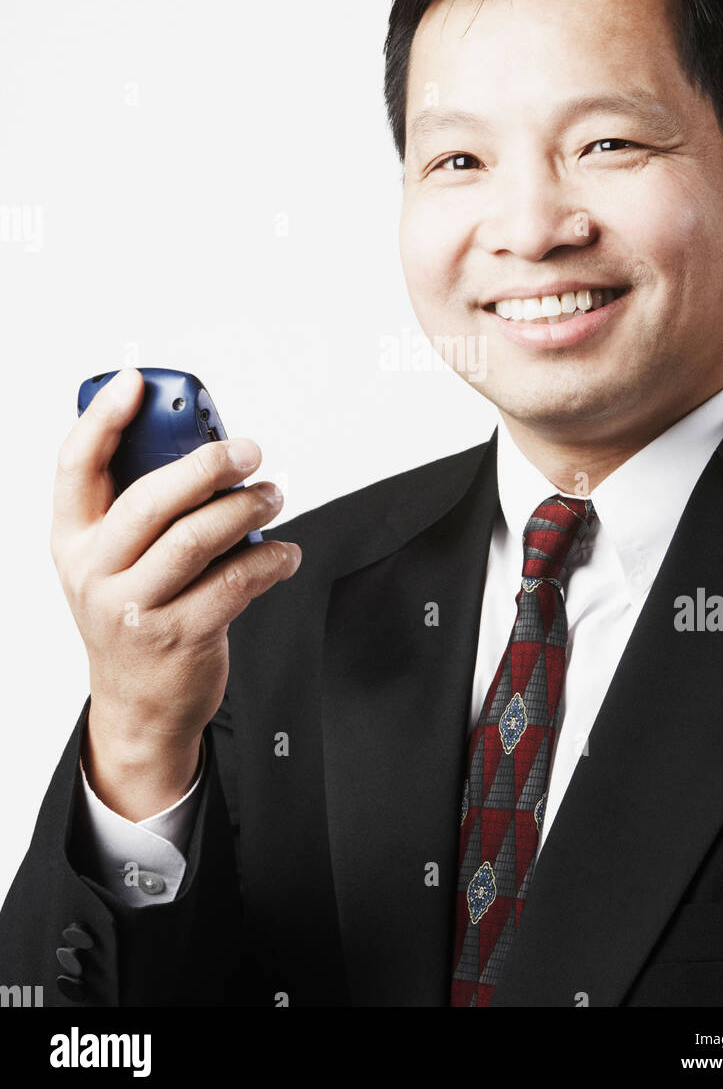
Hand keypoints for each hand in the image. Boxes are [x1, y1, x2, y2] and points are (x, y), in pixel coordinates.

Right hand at [50, 367, 300, 817]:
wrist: (139, 706)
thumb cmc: (134, 616)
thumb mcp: (113, 562)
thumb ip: (137, 508)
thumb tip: (199, 445)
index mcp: (73, 541)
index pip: (74, 466)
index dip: (102, 418)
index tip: (135, 382)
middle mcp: (95, 573)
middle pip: (151, 500)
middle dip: (207, 464)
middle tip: (247, 451)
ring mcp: (135, 608)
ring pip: (198, 538)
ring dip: (247, 508)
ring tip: (272, 495)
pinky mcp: (180, 636)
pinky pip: (235, 583)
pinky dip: (269, 559)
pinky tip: (282, 552)